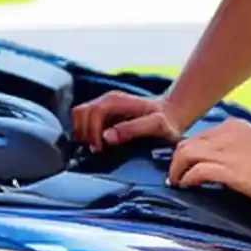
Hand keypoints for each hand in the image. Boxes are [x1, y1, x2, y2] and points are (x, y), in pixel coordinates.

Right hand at [71, 91, 185, 151]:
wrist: (172, 114)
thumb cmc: (166, 122)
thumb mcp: (157, 125)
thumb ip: (133, 129)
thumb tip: (106, 137)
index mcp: (118, 100)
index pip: (93, 112)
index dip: (92, 132)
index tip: (99, 149)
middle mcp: (108, 100)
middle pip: (81, 112)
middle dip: (84, 133)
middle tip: (97, 151)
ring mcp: (104, 106)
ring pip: (79, 115)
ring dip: (82, 133)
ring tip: (96, 148)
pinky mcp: (103, 114)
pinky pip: (84, 120)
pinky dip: (84, 133)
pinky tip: (96, 144)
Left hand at [167, 118, 250, 205]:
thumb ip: (242, 152)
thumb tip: (235, 169)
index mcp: (233, 128)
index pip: (199, 138)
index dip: (189, 153)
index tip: (186, 167)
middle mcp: (225, 135)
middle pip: (186, 143)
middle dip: (176, 161)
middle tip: (176, 178)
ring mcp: (226, 151)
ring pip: (185, 153)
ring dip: (176, 170)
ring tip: (177, 183)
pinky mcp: (229, 170)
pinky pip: (196, 171)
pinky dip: (187, 179)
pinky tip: (187, 187)